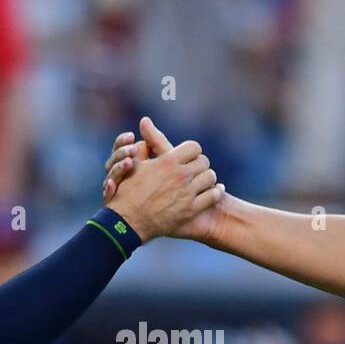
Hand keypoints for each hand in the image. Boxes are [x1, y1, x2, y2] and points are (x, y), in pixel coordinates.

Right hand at [102, 118, 225, 242]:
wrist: (128, 222)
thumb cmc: (128, 193)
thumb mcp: (134, 165)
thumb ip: (145, 143)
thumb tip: (145, 121)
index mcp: (168, 161)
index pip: (193, 147)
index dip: (192, 152)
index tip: (189, 157)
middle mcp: (180, 175)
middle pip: (204, 162)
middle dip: (200, 165)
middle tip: (196, 170)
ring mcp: (187, 193)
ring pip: (211, 177)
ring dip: (208, 178)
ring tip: (203, 181)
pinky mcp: (191, 210)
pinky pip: (213, 196)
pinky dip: (217, 192)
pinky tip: (216, 191)